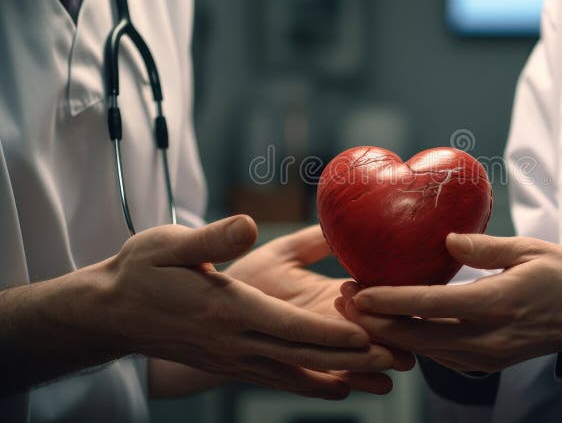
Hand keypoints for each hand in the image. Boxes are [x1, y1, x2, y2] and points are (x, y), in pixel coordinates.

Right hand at [99, 216, 397, 399]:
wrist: (112, 312)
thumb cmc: (142, 271)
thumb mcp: (170, 245)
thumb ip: (212, 239)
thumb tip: (248, 225)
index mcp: (226, 310)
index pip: (287, 326)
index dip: (330, 332)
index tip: (368, 335)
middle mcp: (235, 342)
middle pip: (304, 355)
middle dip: (353, 359)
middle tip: (399, 358)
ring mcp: (234, 359)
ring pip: (296, 373)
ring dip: (342, 375)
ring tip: (383, 378)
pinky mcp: (232, 365)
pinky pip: (279, 379)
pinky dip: (312, 384)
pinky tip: (339, 387)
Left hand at [337, 233, 561, 372]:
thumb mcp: (530, 250)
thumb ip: (485, 247)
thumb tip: (446, 240)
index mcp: (496, 304)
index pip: (430, 306)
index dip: (389, 301)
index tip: (357, 292)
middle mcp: (488, 338)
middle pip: (417, 337)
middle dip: (375, 322)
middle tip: (341, 299)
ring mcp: (488, 355)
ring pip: (425, 350)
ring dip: (389, 332)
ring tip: (357, 310)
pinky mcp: (489, 361)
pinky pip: (442, 355)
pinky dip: (413, 341)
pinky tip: (394, 325)